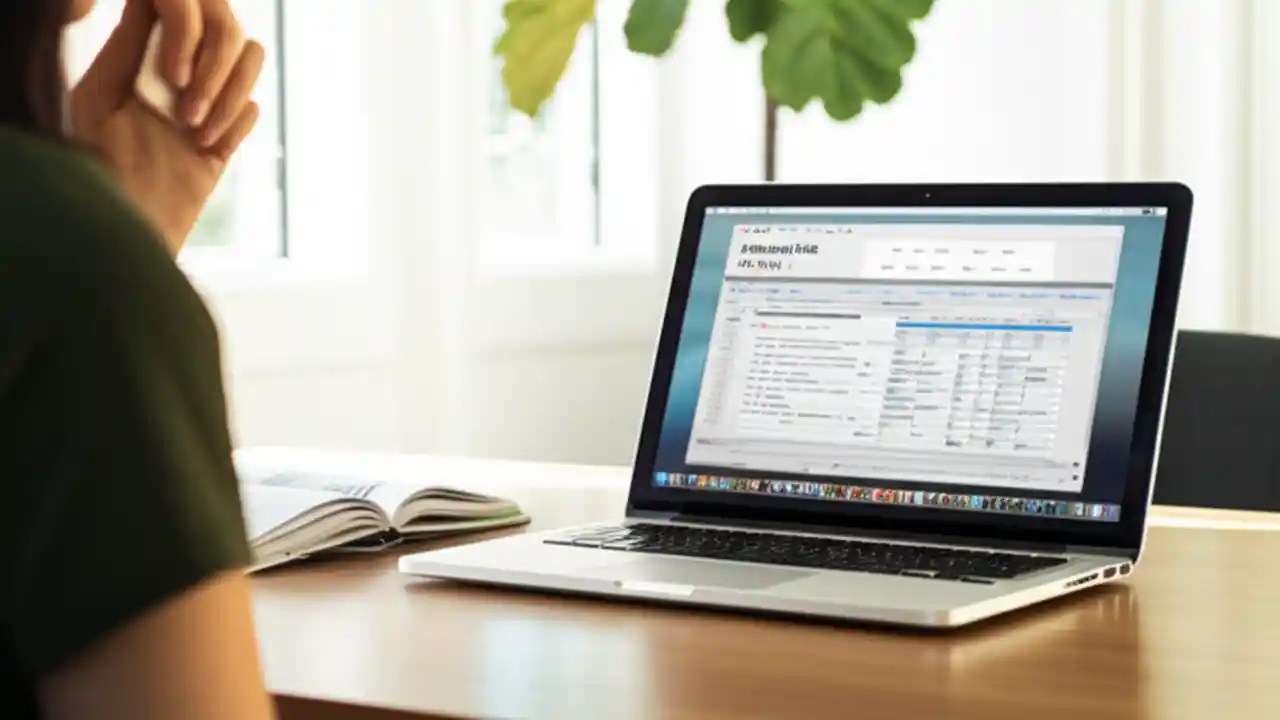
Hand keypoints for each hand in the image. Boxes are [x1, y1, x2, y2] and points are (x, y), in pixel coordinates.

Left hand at [71, 0, 263, 254]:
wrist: (132, 224)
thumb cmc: (102, 163)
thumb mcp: (101, 97)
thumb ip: (125, 47)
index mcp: (142, 52)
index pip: (186, 9)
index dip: (189, 30)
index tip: (174, 74)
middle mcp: (179, 68)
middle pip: (229, 29)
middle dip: (215, 72)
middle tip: (186, 113)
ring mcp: (207, 99)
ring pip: (251, 60)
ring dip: (230, 98)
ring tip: (196, 134)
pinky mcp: (227, 133)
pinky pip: (253, 109)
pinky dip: (236, 126)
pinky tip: (208, 149)